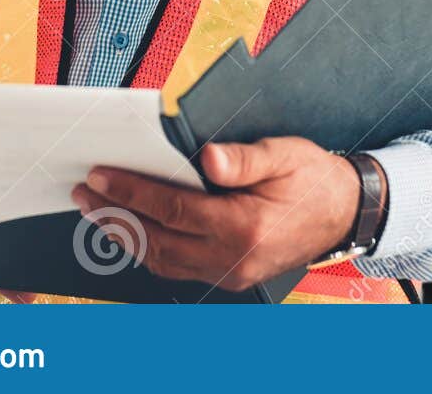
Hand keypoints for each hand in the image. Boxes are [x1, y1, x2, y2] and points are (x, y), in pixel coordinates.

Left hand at [72, 138, 360, 290]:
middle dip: (114, 215)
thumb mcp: (285, 154)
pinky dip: (150, 250)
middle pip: (155, 240)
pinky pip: (178, 269)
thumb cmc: (315, 178)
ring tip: (99, 211)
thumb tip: (204, 157)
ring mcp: (230, 273)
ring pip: (161, 261)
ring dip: (125, 236)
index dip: (129, 192)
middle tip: (85, 192)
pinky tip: (135, 232)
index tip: (100, 175)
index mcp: (243, 224)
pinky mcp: (231, 277)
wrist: (346, 212)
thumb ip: (243, 158)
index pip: (170, 209)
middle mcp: (232, 257)